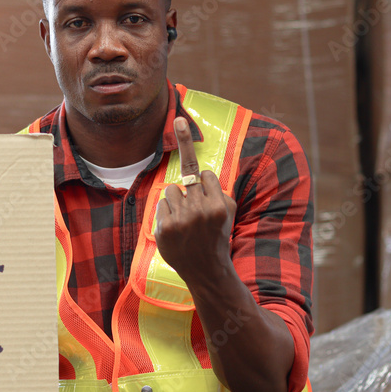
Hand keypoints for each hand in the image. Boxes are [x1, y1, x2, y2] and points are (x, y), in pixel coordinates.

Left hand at [154, 117, 237, 282]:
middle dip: (191, 189)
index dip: (205, 179)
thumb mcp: (229, 212)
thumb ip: (218, 190)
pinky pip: (161, 204)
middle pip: (187, 179)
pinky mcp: (164, 228)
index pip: (206, 174)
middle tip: (190, 181)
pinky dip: (166, 213)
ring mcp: (181, 220)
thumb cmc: (217, 235)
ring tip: (187, 223)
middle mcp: (201, 210)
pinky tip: (177, 230)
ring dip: (177, 201)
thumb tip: (201, 172)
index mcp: (220, 205)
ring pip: (171, 190)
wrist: (207, 271)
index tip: (179, 120)